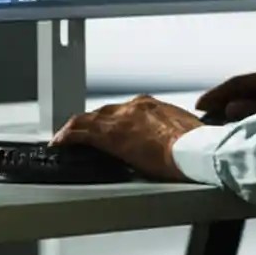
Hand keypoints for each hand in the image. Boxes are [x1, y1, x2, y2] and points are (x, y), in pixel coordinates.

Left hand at [50, 95, 203, 181]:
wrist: (194, 148)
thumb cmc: (196, 144)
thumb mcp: (183, 131)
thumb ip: (170, 132)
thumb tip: (173, 141)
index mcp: (150, 106)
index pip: (122, 111)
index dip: (111, 119)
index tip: (106, 126)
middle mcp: (132, 107)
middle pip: (102, 113)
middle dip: (90, 123)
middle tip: (80, 133)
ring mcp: (120, 120)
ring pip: (87, 120)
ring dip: (74, 129)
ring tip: (64, 138)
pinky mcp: (110, 137)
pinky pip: (80, 134)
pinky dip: (67, 137)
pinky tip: (59, 144)